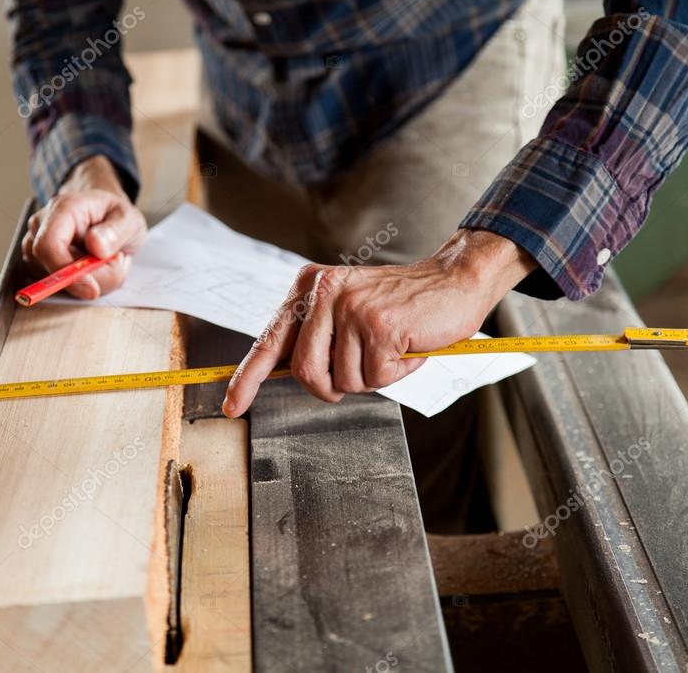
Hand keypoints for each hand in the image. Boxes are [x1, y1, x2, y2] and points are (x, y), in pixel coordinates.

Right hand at [21, 156, 145, 298]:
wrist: (106, 216)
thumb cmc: (114, 214)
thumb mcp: (129, 219)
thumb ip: (115, 232)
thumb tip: (95, 245)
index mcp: (63, 209)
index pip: (48, 246)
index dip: (66, 273)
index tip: (93, 289)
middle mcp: (41, 226)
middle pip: (54, 270)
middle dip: (91, 278)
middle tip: (118, 262)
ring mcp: (35, 246)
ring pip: (59, 283)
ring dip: (92, 280)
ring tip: (108, 260)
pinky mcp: (39, 264)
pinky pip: (60, 288)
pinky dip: (83, 286)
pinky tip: (95, 267)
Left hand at [222, 229, 536, 416]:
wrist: (454, 281)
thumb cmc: (401, 305)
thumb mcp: (347, 310)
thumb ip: (316, 336)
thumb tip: (288, 374)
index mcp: (310, 287)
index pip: (270, 341)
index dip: (248, 378)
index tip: (233, 405)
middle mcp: (323, 293)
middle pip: (306, 372)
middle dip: (332, 386)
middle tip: (361, 371)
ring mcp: (350, 308)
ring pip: (345, 380)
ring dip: (372, 377)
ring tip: (390, 348)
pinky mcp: (379, 325)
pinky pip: (377, 378)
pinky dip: (397, 373)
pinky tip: (407, 346)